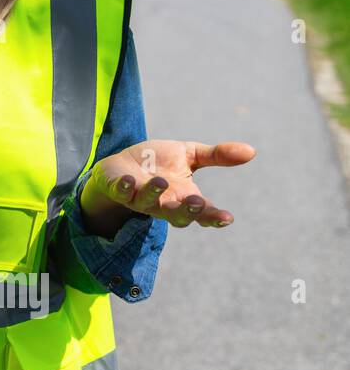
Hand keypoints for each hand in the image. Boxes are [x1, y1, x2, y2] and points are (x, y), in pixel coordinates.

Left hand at [80, 139, 256, 234]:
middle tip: (196, 202)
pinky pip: (121, 193)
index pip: (203, 213)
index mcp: (184, 197)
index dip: (214, 217)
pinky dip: (124, 187)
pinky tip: (128, 180)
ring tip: (161, 181)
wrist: (124, 163)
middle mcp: (164, 203)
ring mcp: (140, 198)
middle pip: (177, 216)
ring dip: (155, 194)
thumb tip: (252, 151)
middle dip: (187, 211)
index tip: (227, 218)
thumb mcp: (190, 155)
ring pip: (148, 204)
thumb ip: (217, 156)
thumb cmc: (160, 162)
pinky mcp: (118, 189)